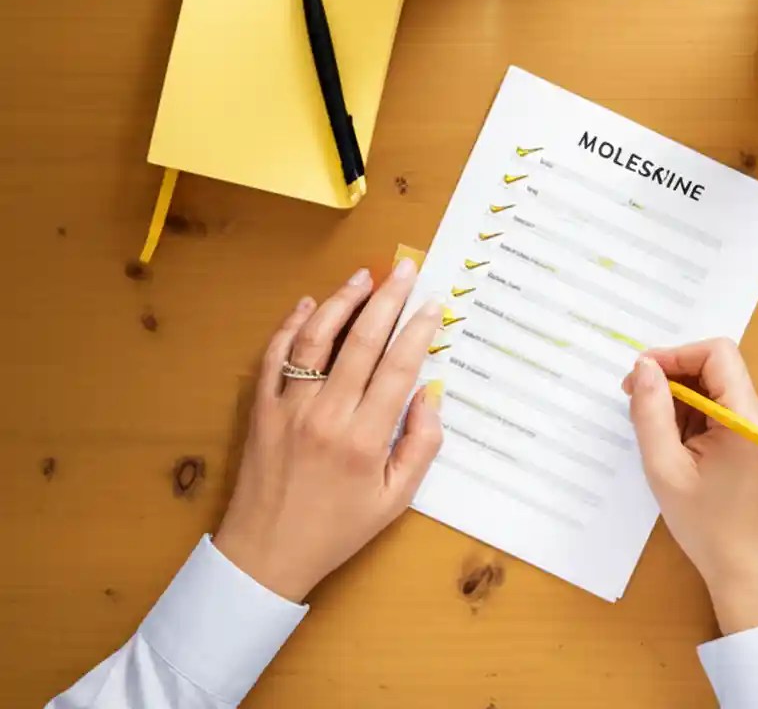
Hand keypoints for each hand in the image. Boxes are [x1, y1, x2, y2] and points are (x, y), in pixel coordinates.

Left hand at [214, 260, 443, 601]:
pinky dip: (292, 326)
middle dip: (387, 300)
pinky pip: (275, 356)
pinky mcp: (260, 409)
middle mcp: (326, 415)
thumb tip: (430, 395)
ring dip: (342, 302)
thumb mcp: (395, 500)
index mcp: (364, 440)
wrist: (266, 553)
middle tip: (406, 270)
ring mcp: (288, 408)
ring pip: (316, 339)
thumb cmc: (338, 529)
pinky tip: (310, 305)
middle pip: (361, 342)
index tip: (433, 304)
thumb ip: (421, 445)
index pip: (398, 368)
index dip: (418, 330)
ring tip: (364, 277)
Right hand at [623, 338, 757, 635]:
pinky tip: (682, 451)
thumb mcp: (665, 469)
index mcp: (750, 420)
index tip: (641, 374)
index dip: (675, 355)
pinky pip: (729, 414)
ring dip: (685, 404)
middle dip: (674, 380)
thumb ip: (651, 412)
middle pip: (718, 372)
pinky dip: (701, 421)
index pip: (717, 354)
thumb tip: (644, 367)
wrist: (751, 572)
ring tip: (659, 440)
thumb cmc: (708, 527)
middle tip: (635, 401)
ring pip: (720, 393)